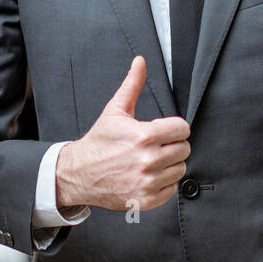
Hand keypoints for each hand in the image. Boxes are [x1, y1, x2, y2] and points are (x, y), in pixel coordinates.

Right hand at [55, 56, 190, 211]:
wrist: (78, 172)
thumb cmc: (99, 142)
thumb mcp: (115, 110)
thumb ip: (132, 85)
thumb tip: (140, 62)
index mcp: (144, 136)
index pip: (183, 129)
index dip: (174, 128)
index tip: (165, 131)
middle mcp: (148, 160)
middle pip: (184, 149)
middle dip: (172, 145)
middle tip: (155, 145)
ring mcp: (148, 182)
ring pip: (180, 169)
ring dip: (169, 164)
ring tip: (151, 160)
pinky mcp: (147, 199)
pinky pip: (171, 189)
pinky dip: (163, 183)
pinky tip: (148, 175)